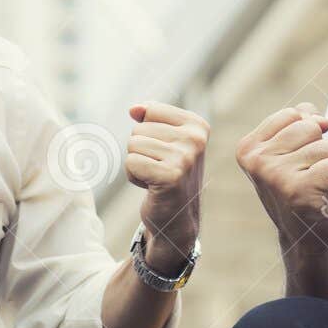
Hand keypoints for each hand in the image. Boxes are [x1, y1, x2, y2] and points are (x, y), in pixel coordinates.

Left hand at [125, 103, 207, 268]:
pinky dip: (134, 177)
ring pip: (133, 145)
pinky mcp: (171, 176)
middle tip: (159, 168)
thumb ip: (149, 117)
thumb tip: (133, 109)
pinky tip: (152, 186)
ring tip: (155, 177)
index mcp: (197, 125)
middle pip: (139, 129)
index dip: (147, 132)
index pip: (150, 110)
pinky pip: (131, 163)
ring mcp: (186, 158)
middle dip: (141, 151)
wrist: (176, 217)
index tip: (163, 151)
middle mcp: (195, 139)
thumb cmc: (167, 174)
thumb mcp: (163, 140)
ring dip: (137, 164)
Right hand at [234, 102, 327, 253]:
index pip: (293, 114)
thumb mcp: (292, 150)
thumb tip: (316, 115)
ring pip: (326, 147)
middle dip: (319, 149)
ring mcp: (276, 177)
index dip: (306, 133)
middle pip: (310, 128)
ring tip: (315, 185)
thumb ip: (301, 121)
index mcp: (249, 148)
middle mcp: (257, 162)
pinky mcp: (300, 192)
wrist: (305, 234)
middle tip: (308, 175)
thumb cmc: (300, 186)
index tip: (297, 158)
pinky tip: (323, 196)